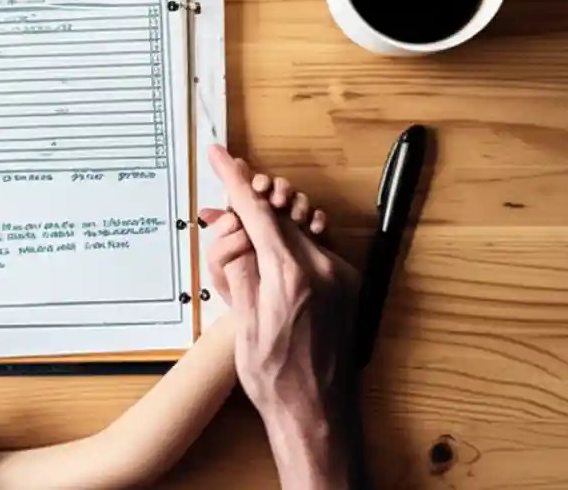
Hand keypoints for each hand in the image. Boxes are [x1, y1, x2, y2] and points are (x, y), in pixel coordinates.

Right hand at [200, 145, 358, 489]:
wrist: (317, 413)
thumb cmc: (276, 378)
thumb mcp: (243, 321)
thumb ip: (239, 266)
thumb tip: (231, 225)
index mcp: (292, 275)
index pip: (258, 211)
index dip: (235, 179)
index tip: (220, 155)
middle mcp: (323, 268)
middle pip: (280, 213)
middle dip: (249, 205)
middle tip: (220, 214)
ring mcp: (340, 275)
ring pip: (297, 228)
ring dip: (269, 225)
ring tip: (241, 241)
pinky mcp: (346, 284)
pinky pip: (313, 247)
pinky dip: (289, 243)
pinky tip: (269, 257)